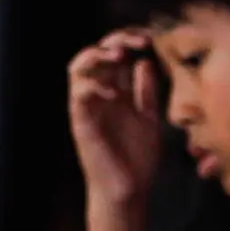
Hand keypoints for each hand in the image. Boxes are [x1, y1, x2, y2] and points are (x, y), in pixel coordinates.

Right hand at [67, 29, 164, 211]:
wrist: (129, 192)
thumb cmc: (139, 159)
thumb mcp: (149, 118)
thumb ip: (146, 92)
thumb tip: (144, 62)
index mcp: (116, 92)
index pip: (116, 54)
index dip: (130, 40)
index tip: (151, 39)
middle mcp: (99, 95)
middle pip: (97, 52)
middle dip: (116, 40)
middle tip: (139, 42)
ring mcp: (88, 107)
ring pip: (78, 67)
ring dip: (97, 55)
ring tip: (119, 55)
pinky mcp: (81, 122)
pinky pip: (79, 93)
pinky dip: (95, 85)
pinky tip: (115, 92)